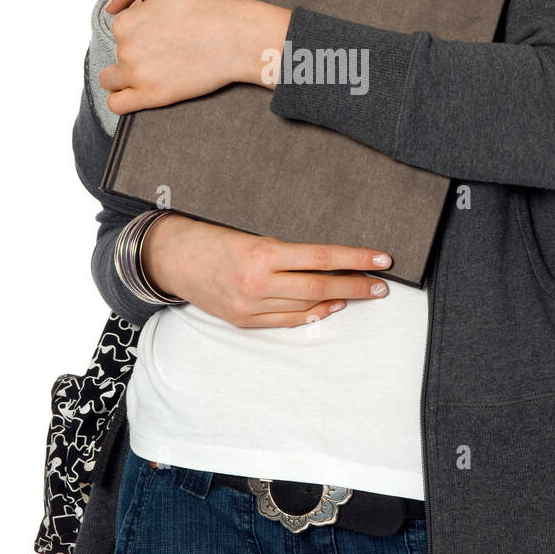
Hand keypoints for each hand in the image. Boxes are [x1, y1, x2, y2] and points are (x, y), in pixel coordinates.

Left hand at [101, 0, 291, 113]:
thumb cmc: (207, 7)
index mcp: (125, 22)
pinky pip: (117, 105)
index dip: (141, 27)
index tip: (162, 29)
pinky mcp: (152, 97)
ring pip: (110, 81)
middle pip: (118, 53)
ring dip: (123, 77)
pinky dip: (121, 100)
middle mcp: (126, 49)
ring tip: (151, 71)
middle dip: (136, 51)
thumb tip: (110, 7)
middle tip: (167, 48)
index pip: (120, 28)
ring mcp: (137, 75)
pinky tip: (136, 92)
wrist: (236, 37)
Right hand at [142, 214, 392, 327]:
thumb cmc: (211, 235)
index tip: (383, 258)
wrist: (171, 258)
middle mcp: (258, 284)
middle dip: (357, 285)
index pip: (322, 257)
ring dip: (338, 299)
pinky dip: (312, 314)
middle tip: (383, 285)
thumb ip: (283, 248)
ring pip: (306, 306)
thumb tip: (325, 256)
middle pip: (320, 287)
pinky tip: (329, 306)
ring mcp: (251, 307)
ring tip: (362, 292)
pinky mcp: (244, 321)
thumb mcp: (249, 231)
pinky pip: (287, 322)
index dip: (356, 258)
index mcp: (261, 253)